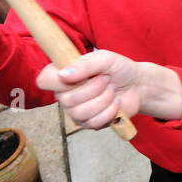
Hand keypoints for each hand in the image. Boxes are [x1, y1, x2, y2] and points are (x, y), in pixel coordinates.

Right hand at [35, 49, 180, 126]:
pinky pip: (92, 123)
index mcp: (62, 74)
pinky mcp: (88, 123)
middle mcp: (64, 94)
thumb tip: (64, 74)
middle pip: (67, 99)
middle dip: (94, 88)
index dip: (58, 80)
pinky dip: (109, 111)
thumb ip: (85, 63)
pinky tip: (115, 103)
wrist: (137, 85)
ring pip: (80, 112)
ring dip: (104, 99)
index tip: (78, 75)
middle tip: (106, 80)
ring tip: (112, 90)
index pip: (44, 80)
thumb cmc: (119, 69)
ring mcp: (75, 110)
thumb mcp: (105, 58)